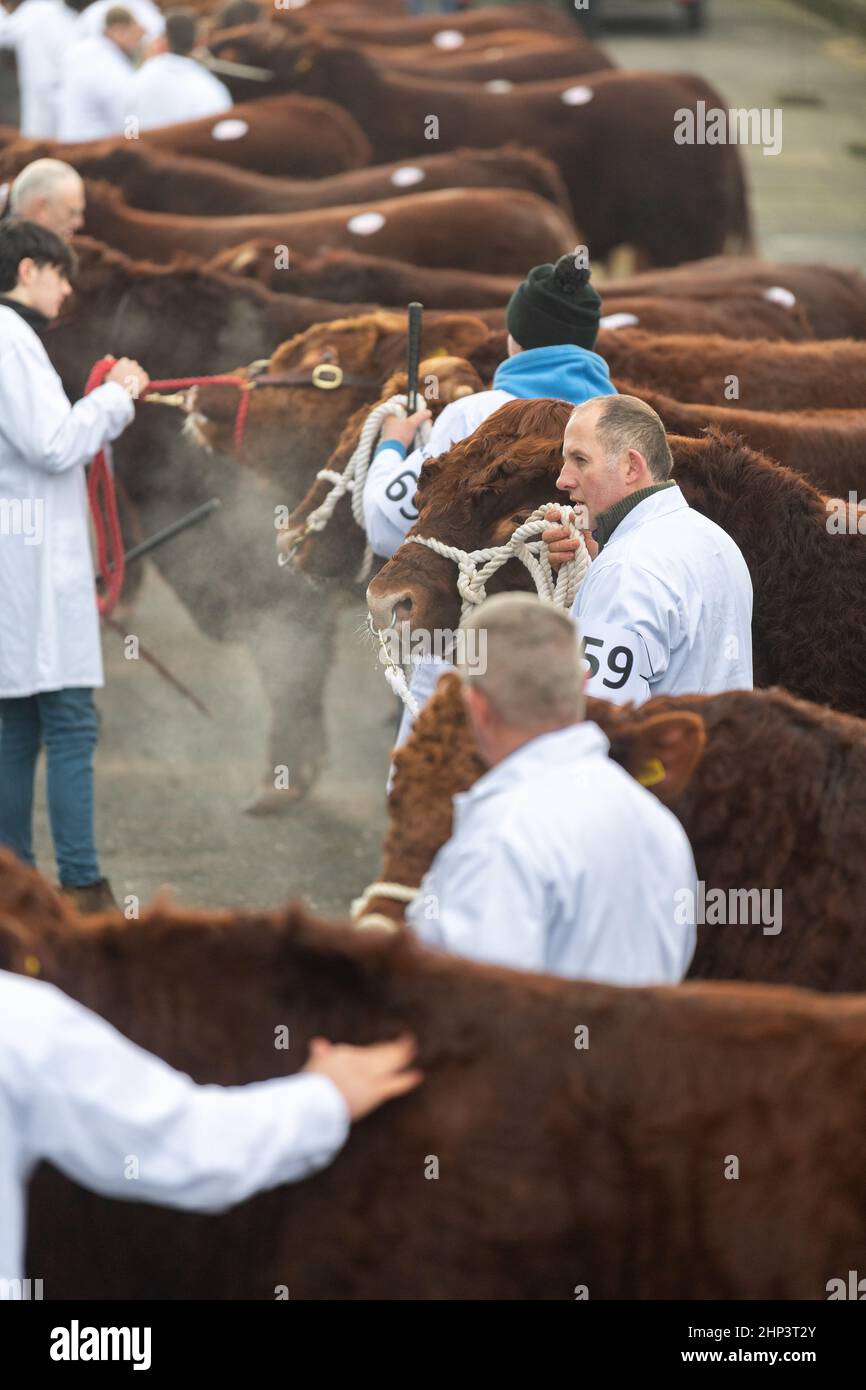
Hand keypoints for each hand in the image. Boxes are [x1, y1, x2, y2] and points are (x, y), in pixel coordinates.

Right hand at [105, 358, 149, 398]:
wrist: (119, 394)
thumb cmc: (112, 385)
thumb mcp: (107, 373)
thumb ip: (108, 364)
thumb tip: (109, 356)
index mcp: (124, 361)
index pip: (126, 362)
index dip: (124, 368)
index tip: (123, 374)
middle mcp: (133, 364)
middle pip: (134, 365)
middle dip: (132, 370)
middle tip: (129, 379)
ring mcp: (139, 371)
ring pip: (140, 371)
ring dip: (137, 376)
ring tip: (132, 384)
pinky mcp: (145, 378)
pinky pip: (145, 378)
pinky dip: (143, 382)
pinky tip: (137, 387)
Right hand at [303, 1032, 421, 1119]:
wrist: (316, 1102)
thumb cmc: (311, 1086)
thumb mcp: (314, 1068)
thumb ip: (320, 1054)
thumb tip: (317, 1042)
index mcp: (345, 1053)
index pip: (366, 1052)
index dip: (376, 1051)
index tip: (382, 1049)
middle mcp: (360, 1060)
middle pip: (381, 1052)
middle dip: (393, 1046)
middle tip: (406, 1039)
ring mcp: (370, 1074)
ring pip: (391, 1061)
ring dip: (403, 1053)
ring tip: (412, 1046)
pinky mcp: (376, 1090)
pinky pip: (395, 1084)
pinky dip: (407, 1080)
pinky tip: (418, 1075)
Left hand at [380, 409, 430, 449]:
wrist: (393, 452)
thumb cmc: (400, 435)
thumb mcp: (412, 423)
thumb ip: (420, 416)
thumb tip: (428, 412)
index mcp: (391, 415)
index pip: (403, 406)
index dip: (413, 406)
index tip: (421, 409)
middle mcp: (390, 421)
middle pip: (406, 416)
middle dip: (417, 418)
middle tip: (425, 419)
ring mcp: (392, 430)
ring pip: (407, 425)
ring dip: (416, 425)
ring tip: (425, 426)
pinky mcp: (395, 438)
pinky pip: (405, 432)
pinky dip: (412, 432)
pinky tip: (419, 434)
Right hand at [542, 506, 597, 569]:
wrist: (595, 564)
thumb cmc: (591, 548)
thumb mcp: (589, 534)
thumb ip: (581, 524)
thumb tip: (572, 514)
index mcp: (562, 528)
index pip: (549, 519)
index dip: (550, 515)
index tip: (558, 515)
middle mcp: (555, 539)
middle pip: (546, 534)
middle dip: (557, 532)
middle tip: (568, 532)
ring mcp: (554, 551)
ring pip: (550, 546)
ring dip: (564, 544)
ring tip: (577, 544)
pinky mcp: (554, 563)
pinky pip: (551, 558)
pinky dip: (562, 556)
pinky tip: (572, 555)